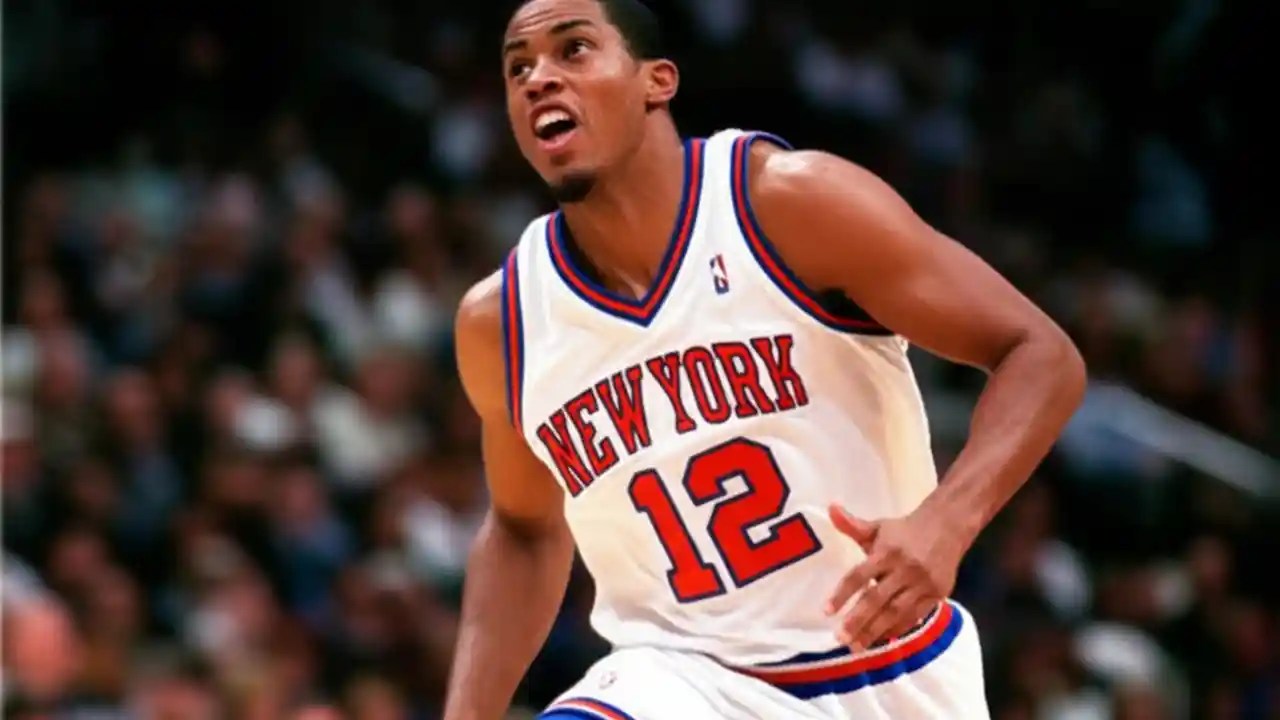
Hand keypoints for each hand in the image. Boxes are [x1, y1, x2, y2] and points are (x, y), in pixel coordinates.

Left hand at [823, 503, 965, 650]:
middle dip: (858, 621)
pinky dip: (897, 629)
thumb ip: (852, 524)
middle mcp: (904, 568)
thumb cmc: (905, 531)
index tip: (826, 612)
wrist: (948, 526)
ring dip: (875, 631)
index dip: (842, 594)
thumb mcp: (878, 526)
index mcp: (886, 551)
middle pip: (877, 599)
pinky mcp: (937, 594)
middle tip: (840, 638)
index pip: (859, 576)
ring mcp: (922, 583)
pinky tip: (881, 639)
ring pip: (896, 612)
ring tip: (857, 646)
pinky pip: (914, 616)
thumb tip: (830, 507)